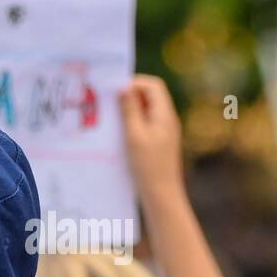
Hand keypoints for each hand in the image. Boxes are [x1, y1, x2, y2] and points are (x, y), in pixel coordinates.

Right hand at [119, 75, 184, 204]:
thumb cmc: (147, 165)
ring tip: (110, 118)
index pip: (152, 86)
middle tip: (108, 102)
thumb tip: (124, 88)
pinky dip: (132, 123)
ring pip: (146, 110)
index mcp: (164, 114)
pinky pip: (145, 124)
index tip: (113, 90)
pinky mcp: (158, 142)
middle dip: (130, 95)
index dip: (134, 83)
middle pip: (150, 96)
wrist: (162, 193)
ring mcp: (164, 131)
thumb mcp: (134, 136)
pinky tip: (118, 133)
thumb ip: (130, 111)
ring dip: (129, 110)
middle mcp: (167, 119)